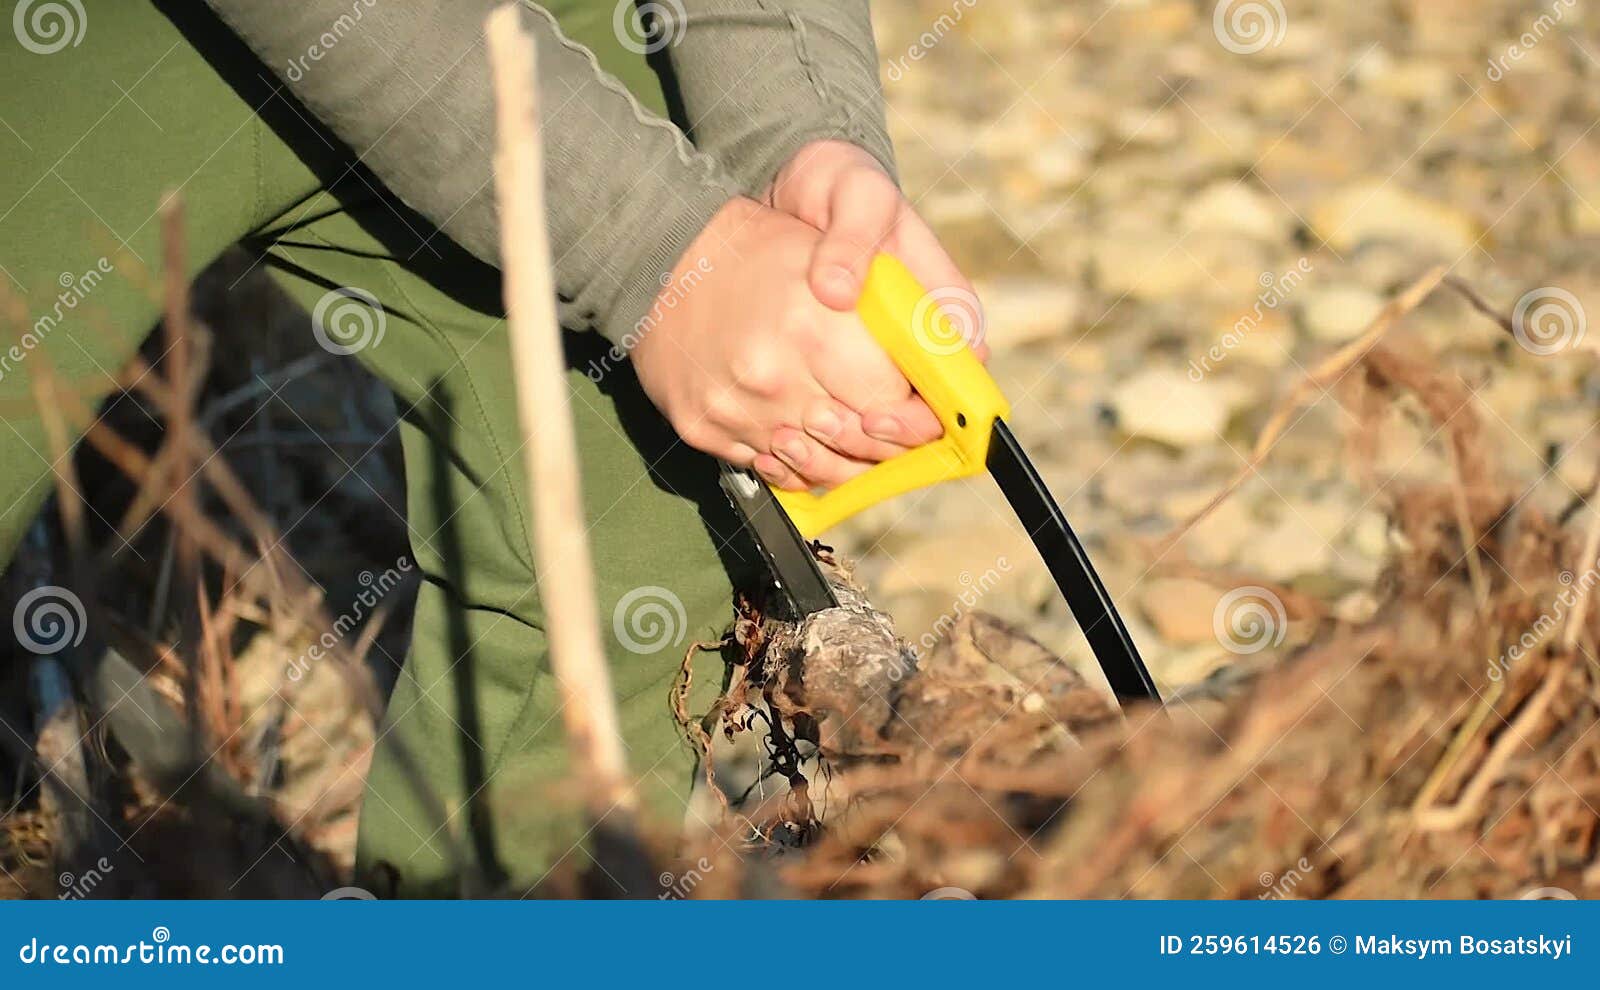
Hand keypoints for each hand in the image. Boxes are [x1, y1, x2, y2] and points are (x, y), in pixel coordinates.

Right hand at [629, 197, 942, 489]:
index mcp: (814, 326)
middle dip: (886, 441)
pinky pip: (769, 468)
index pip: (892, 406)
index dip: (919, 418)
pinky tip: (806, 436)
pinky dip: (795, 461)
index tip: (928, 414)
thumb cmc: (763, 244)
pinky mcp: (702, 426)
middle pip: (858, 444)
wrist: (660, 253)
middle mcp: (772, 375)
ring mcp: (733, 407)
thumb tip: (968, 353)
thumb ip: (907, 293)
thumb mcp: (843, 239)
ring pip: (815, 466)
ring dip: (845, 458)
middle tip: (894, 427)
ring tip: (854, 434)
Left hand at [765, 139, 984, 457]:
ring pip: (877, 438)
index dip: (926, 414)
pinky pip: (837, 427)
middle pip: (918, 425)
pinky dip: (809, 447)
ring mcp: (878, 366)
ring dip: (838, 452)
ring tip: (789, 439)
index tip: (880, 415)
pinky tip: (770, 446)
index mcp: (942, 309)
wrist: (796, 184)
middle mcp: (916, 347)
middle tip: (822, 425)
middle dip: (874, 442)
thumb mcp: (855, 193)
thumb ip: (853, 237)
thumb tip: (839, 291)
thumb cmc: (841, 185)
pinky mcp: (839, 375)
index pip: (960, 382)